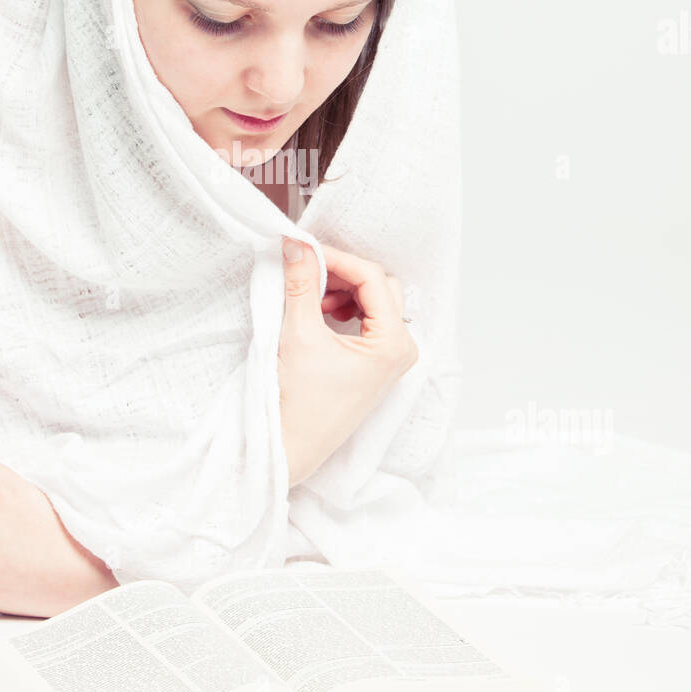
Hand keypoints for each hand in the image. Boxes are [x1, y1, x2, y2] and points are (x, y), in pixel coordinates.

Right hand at [278, 237, 417, 486]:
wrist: (289, 446)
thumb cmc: (299, 402)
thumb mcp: (299, 334)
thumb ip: (301, 284)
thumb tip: (296, 245)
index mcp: (393, 343)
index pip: (372, 279)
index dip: (337, 258)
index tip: (305, 250)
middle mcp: (401, 349)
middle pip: (379, 287)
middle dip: (342, 275)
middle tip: (307, 271)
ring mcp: (391, 357)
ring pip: (374, 301)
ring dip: (343, 290)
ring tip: (311, 298)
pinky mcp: (376, 363)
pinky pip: (369, 320)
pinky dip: (345, 308)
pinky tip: (320, 313)